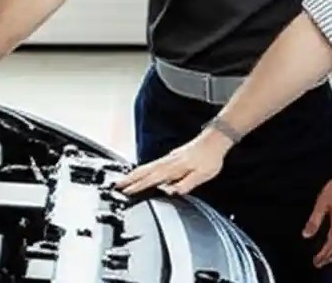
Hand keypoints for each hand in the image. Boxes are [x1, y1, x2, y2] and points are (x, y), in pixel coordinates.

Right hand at [113, 130, 232, 196]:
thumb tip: (172, 192)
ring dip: (134, 174)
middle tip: (116, 185)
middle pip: (144, 171)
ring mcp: (169, 158)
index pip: (152, 179)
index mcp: (174, 168)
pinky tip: (143, 172)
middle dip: (129, 179)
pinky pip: (153, 164)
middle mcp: (168, 161)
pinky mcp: (172, 156)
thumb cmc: (210, 158)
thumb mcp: (203, 175)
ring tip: (124, 180)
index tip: (126, 191)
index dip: (138, 186)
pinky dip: (143, 169)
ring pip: (147, 166)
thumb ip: (186, 184)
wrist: (215, 140)